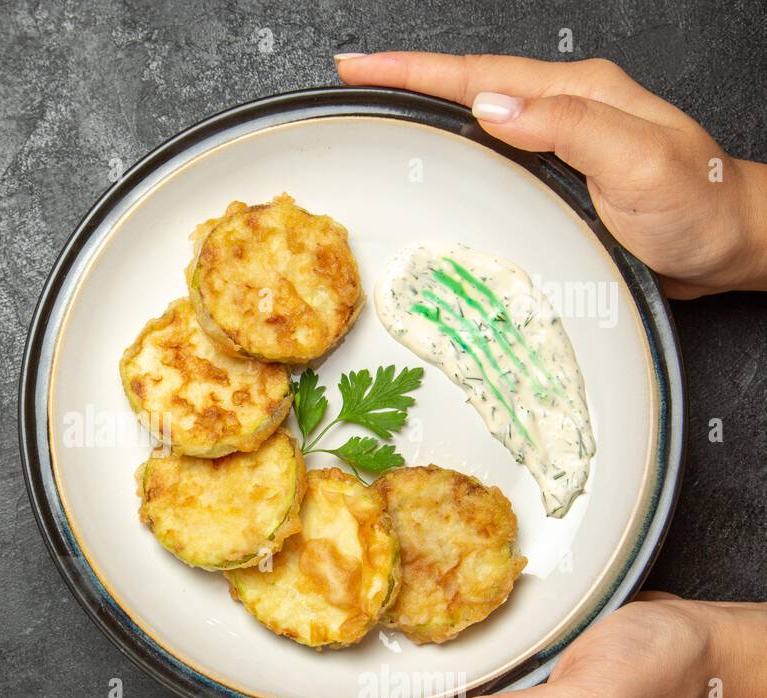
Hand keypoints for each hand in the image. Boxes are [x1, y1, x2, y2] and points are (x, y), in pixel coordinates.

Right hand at [336, 52, 766, 297]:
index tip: (360, 66)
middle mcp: (564, 111)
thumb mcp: (639, 162)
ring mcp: (560, 144)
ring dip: (425, 114)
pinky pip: (493, 156)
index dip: (414, 68)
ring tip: (378, 117)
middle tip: (354, 84)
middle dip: (406, 80)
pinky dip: (456, 151)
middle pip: (468, 86)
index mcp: (577, 95)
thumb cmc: (696, 208)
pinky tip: (438, 164)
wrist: (730, 245)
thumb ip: (570, 128)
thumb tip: (491, 104)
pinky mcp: (557, 177)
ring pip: (477, 120)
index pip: (478, 74)